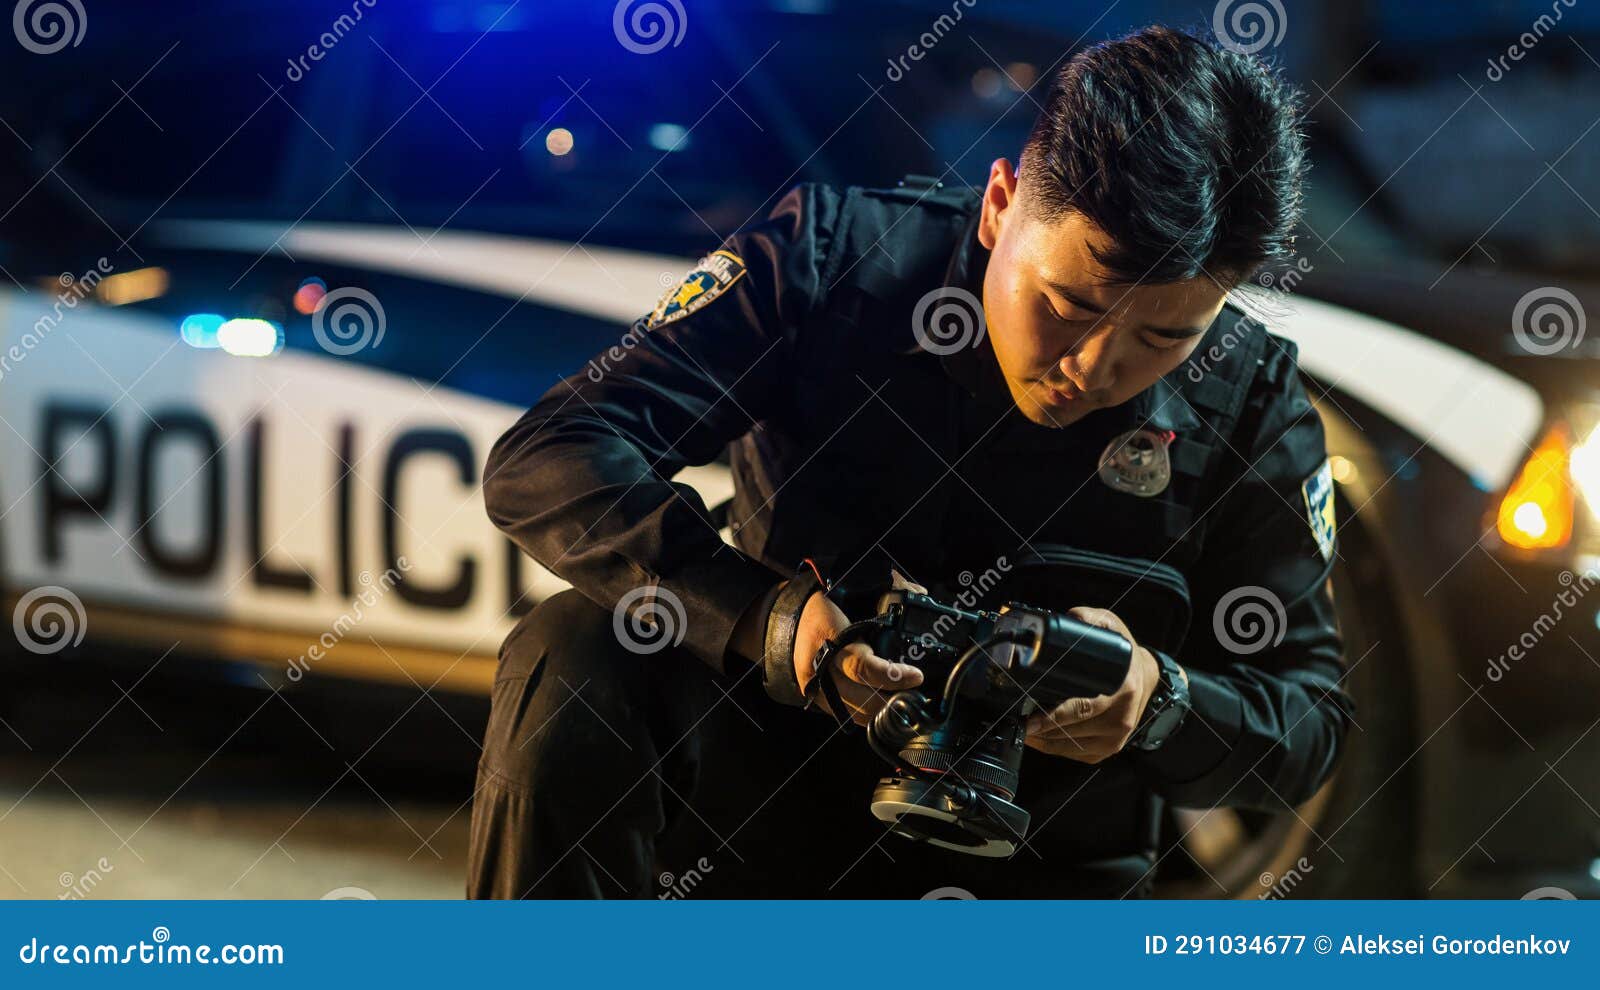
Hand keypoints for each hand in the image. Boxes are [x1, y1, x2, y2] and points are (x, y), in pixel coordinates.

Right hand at [793, 590, 922, 723]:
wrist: (788, 616)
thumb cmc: (824, 601)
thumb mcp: (851, 589)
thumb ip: (886, 590)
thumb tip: (919, 592)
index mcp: (828, 636)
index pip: (861, 666)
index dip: (892, 675)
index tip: (917, 675)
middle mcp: (819, 666)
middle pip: (863, 698)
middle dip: (896, 699)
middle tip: (918, 690)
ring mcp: (815, 685)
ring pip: (857, 712)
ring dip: (884, 708)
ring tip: (905, 696)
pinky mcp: (815, 697)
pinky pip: (847, 714)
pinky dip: (869, 710)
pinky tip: (884, 698)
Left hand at [1023, 606, 1178, 762]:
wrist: (1147, 677)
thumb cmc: (1124, 654)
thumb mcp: (1109, 626)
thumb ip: (1087, 619)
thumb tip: (1067, 617)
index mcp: (1122, 688)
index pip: (1082, 708)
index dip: (1052, 717)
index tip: (1029, 719)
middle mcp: (1121, 717)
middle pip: (1071, 730)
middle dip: (1040, 728)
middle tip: (1018, 720)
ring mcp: (1117, 737)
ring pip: (1070, 746)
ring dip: (1043, 740)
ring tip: (1025, 728)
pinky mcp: (1110, 748)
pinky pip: (1076, 754)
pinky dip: (1054, 747)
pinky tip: (1041, 736)